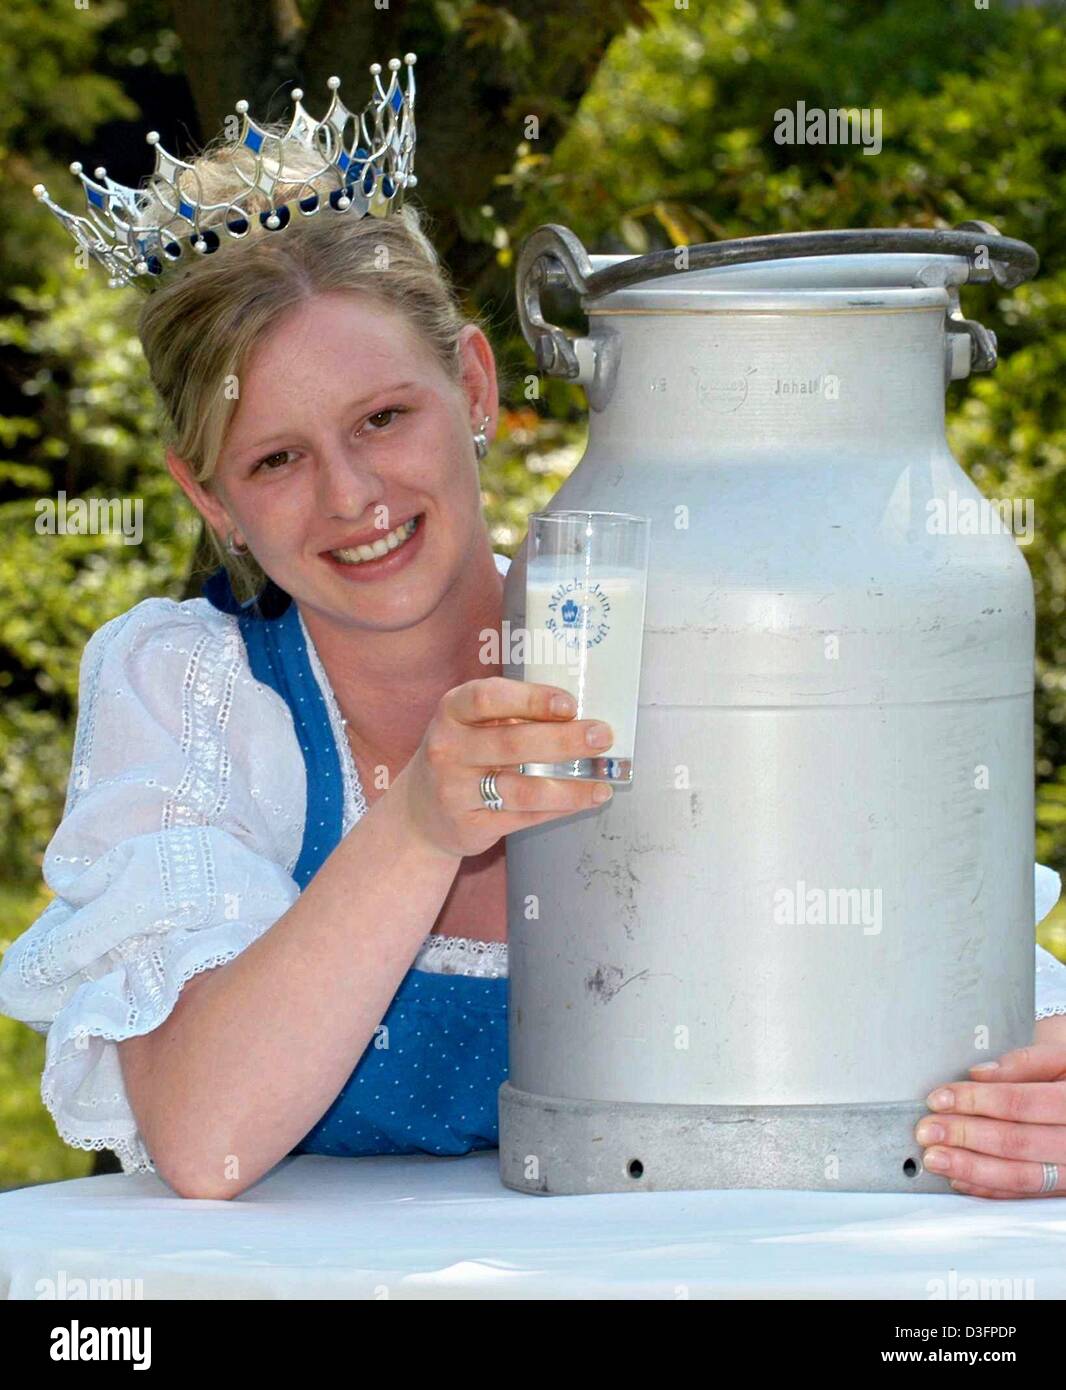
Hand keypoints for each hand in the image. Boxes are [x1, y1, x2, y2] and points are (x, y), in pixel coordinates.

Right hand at [396, 675, 613, 858]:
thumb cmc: (462, 755)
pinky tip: (585, 799)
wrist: (421, 812)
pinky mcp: (470, 825)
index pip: (488, 698)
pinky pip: (524, 817)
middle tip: (602, 737)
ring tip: (603, 781)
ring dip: (570, 786)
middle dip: (564, 740)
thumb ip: (512, 716)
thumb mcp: (472, 724)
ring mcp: (456, 790)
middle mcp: (449, 749)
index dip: (531, 699)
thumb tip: (580, 716)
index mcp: (452, 712)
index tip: (570, 704)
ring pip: (522, 789)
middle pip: (512, 744)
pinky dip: (560, 808)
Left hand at [914, 1043, 1065, 1197]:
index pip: (1020, 1103)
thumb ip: (1023, 1063)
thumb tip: (979, 1074)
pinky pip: (1022, 1195)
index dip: (975, 1101)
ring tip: (935, 1158)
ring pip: (1020, 1176)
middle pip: (1016, 1143)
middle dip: (965, 1136)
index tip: (939, 1099)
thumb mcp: (1056, 1058)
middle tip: (928, 1131)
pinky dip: (988, 1188)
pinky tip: (959, 1178)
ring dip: (971, 1168)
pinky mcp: (1061, 1188)